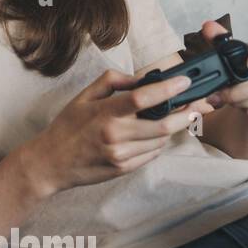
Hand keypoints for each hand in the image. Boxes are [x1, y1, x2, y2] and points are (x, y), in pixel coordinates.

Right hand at [22, 68, 213, 195]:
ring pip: (161, 140)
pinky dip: (158, 142)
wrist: (51, 163)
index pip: (144, 98)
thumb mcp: (83, 97)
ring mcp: (121, 155)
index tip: (183, 82)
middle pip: (164, 125)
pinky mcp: (124, 168)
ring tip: (170, 119)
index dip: (168, 89)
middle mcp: (115, 135)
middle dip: (185, 114)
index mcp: (105, 113)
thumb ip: (112, 81)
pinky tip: (151, 135)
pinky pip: (152, 154)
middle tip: (195, 105)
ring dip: (171, 129)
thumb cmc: (67, 127)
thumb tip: (140, 78)